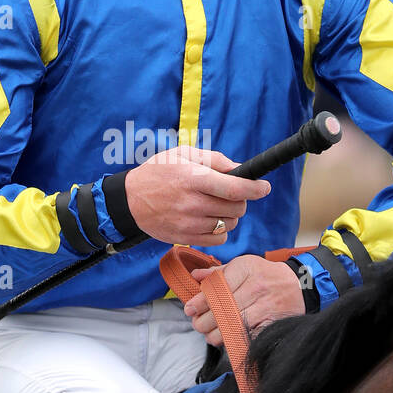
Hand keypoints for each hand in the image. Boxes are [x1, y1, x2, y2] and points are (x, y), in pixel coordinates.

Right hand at [124, 146, 270, 245]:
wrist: (129, 200)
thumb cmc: (158, 172)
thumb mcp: (182, 154)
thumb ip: (214, 159)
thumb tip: (240, 168)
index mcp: (193, 178)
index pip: (234, 188)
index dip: (255, 189)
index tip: (264, 187)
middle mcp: (192, 202)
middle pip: (236, 207)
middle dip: (241, 200)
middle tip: (231, 193)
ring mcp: (189, 223)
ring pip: (230, 223)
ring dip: (230, 215)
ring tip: (215, 205)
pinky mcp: (186, 238)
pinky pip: (219, 239)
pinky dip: (220, 230)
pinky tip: (209, 219)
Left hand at [182, 254, 305, 346]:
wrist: (300, 286)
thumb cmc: (266, 275)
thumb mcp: (244, 265)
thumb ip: (219, 272)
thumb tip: (195, 276)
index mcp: (246, 268)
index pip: (216, 288)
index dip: (200, 301)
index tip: (190, 309)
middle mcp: (256, 286)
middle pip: (221, 308)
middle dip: (204, 320)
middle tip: (197, 324)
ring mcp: (265, 305)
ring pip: (232, 324)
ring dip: (216, 333)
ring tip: (209, 334)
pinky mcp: (271, 322)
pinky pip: (247, 334)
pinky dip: (233, 339)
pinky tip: (227, 338)